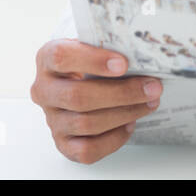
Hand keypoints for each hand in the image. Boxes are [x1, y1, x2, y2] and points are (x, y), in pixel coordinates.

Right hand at [30, 39, 162, 163]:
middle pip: (78, 97)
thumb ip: (111, 48)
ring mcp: (52, 119)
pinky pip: (88, 150)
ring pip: (86, 124)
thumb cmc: (93, 61)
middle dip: (121, 93)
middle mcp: (44, 90)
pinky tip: (130, 123)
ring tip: (149, 103)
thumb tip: (144, 56)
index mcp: (48, 58)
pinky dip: (114, 138)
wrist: (81, 81)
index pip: (62, 58)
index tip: (124, 64)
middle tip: (152, 88)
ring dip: (125, 114)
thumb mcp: (96, 46)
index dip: (93, 61)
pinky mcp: (63, 143)